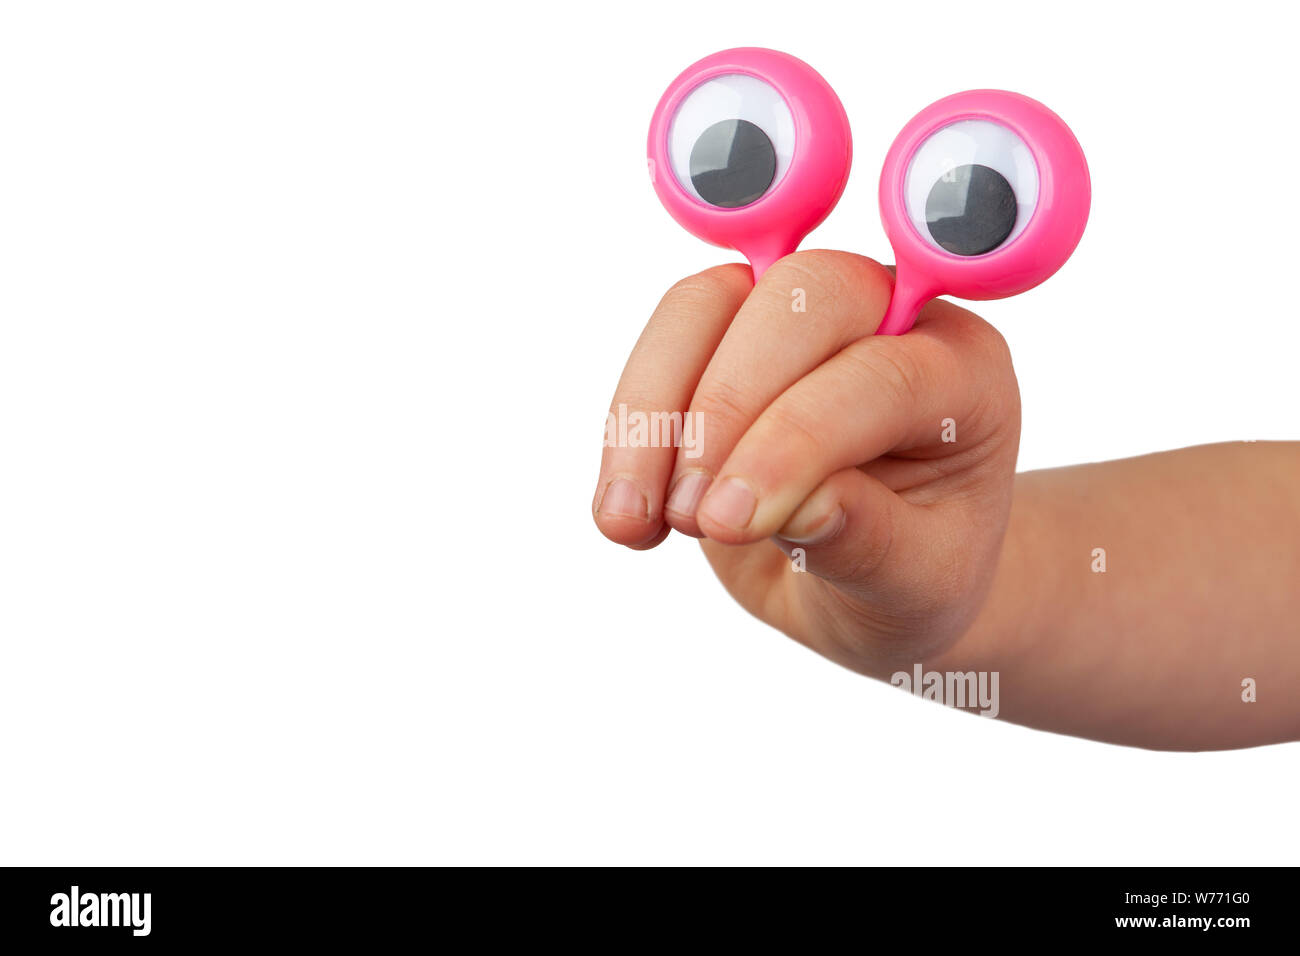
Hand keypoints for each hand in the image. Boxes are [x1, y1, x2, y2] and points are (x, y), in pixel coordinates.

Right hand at [593, 251, 1020, 674]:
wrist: (877, 580)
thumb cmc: (914, 577)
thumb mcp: (917, 586)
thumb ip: (869, 541)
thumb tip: (795, 505)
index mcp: (964, 374)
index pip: (879, 376)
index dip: (795, 441)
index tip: (728, 524)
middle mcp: (889, 316)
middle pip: (799, 298)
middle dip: (725, 406)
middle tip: (689, 520)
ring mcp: (803, 313)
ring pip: (708, 303)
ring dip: (652, 410)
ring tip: (631, 524)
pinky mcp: (730, 329)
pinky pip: (667, 337)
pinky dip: (631, 419)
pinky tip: (624, 506)